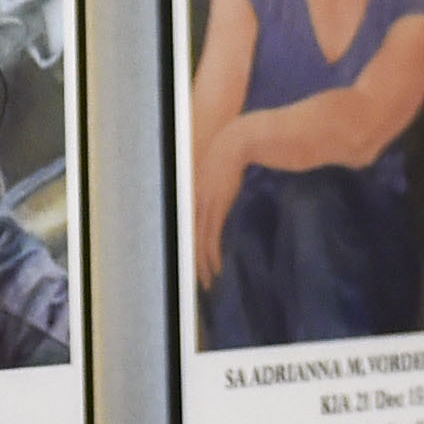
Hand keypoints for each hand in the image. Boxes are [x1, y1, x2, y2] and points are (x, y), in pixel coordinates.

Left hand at [193, 144, 243, 287]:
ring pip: (198, 243)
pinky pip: (211, 237)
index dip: (188, 252)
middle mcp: (192, 203)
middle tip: (198, 282)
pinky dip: (213, 254)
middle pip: (188, 241)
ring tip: (208, 282)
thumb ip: (213, 192)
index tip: (193, 267)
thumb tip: (216, 204)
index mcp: (190, 197)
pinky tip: (217, 268)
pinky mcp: (216, 206)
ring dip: (203, 265)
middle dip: (193, 264)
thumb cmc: (230, 156)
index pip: (185, 232)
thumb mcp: (216, 178)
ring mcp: (203, 204)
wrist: (237, 142)